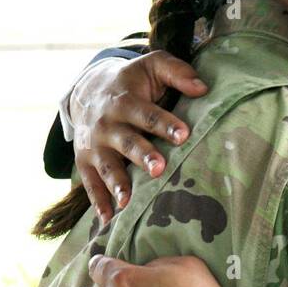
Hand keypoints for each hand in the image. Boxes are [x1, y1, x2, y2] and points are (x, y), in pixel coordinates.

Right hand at [70, 52, 208, 223]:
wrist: (87, 89)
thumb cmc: (132, 81)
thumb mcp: (152, 66)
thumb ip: (177, 72)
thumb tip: (203, 88)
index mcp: (126, 100)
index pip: (147, 114)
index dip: (165, 124)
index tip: (183, 135)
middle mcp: (107, 124)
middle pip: (127, 141)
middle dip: (142, 156)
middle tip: (159, 169)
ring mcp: (94, 145)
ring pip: (107, 166)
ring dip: (117, 184)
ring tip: (128, 202)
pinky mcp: (84, 162)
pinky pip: (90, 184)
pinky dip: (98, 202)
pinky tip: (107, 220)